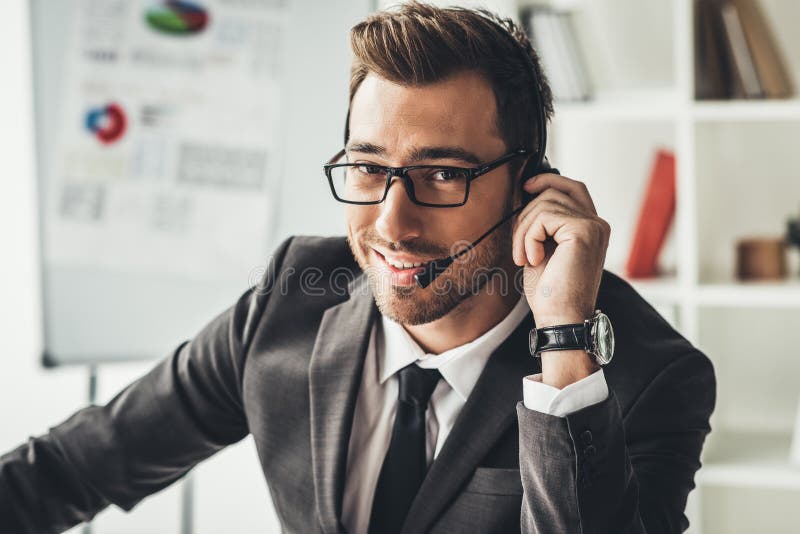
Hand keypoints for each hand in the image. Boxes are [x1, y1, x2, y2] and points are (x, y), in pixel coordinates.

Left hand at [512, 172, 610, 386]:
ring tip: (524, 258)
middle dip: (527, 212)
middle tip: (519, 244)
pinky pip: (543, 217)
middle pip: (555, 190)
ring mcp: (593, 226)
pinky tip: (532, 259)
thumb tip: (529, 194)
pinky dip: (528, 238)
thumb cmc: (551, 292)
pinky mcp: (583, 231)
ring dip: (523, 231)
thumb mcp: (545, 248)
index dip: (548, 180)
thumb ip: (545, 223)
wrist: (560, 319)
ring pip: (544, 203)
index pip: (572, 187)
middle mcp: (598, 223)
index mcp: (591, 227)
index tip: (526, 187)